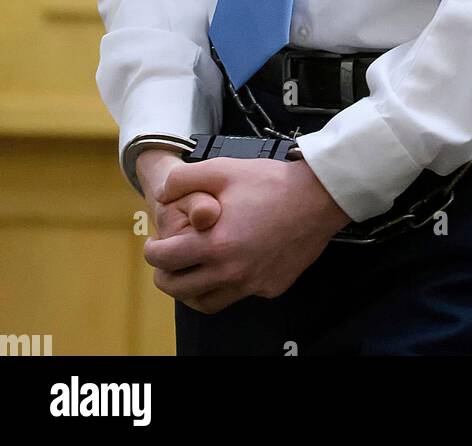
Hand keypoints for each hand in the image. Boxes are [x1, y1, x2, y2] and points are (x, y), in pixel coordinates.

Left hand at [143, 156, 351, 313]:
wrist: (318, 198)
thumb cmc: (271, 182)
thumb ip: (184, 179)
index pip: (164, 261)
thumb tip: (163, 194)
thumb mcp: (223, 169)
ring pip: (206, 302)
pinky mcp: (270, 287)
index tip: (154, 244)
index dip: (152, 252)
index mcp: (215, 245)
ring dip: (190, 290)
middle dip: (165, 275)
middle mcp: (231, 272)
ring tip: (190, 272)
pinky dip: (225, 287)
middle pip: (179, 290)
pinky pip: (238, 295)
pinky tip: (229, 267)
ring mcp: (252, 284)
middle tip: (166, 261)